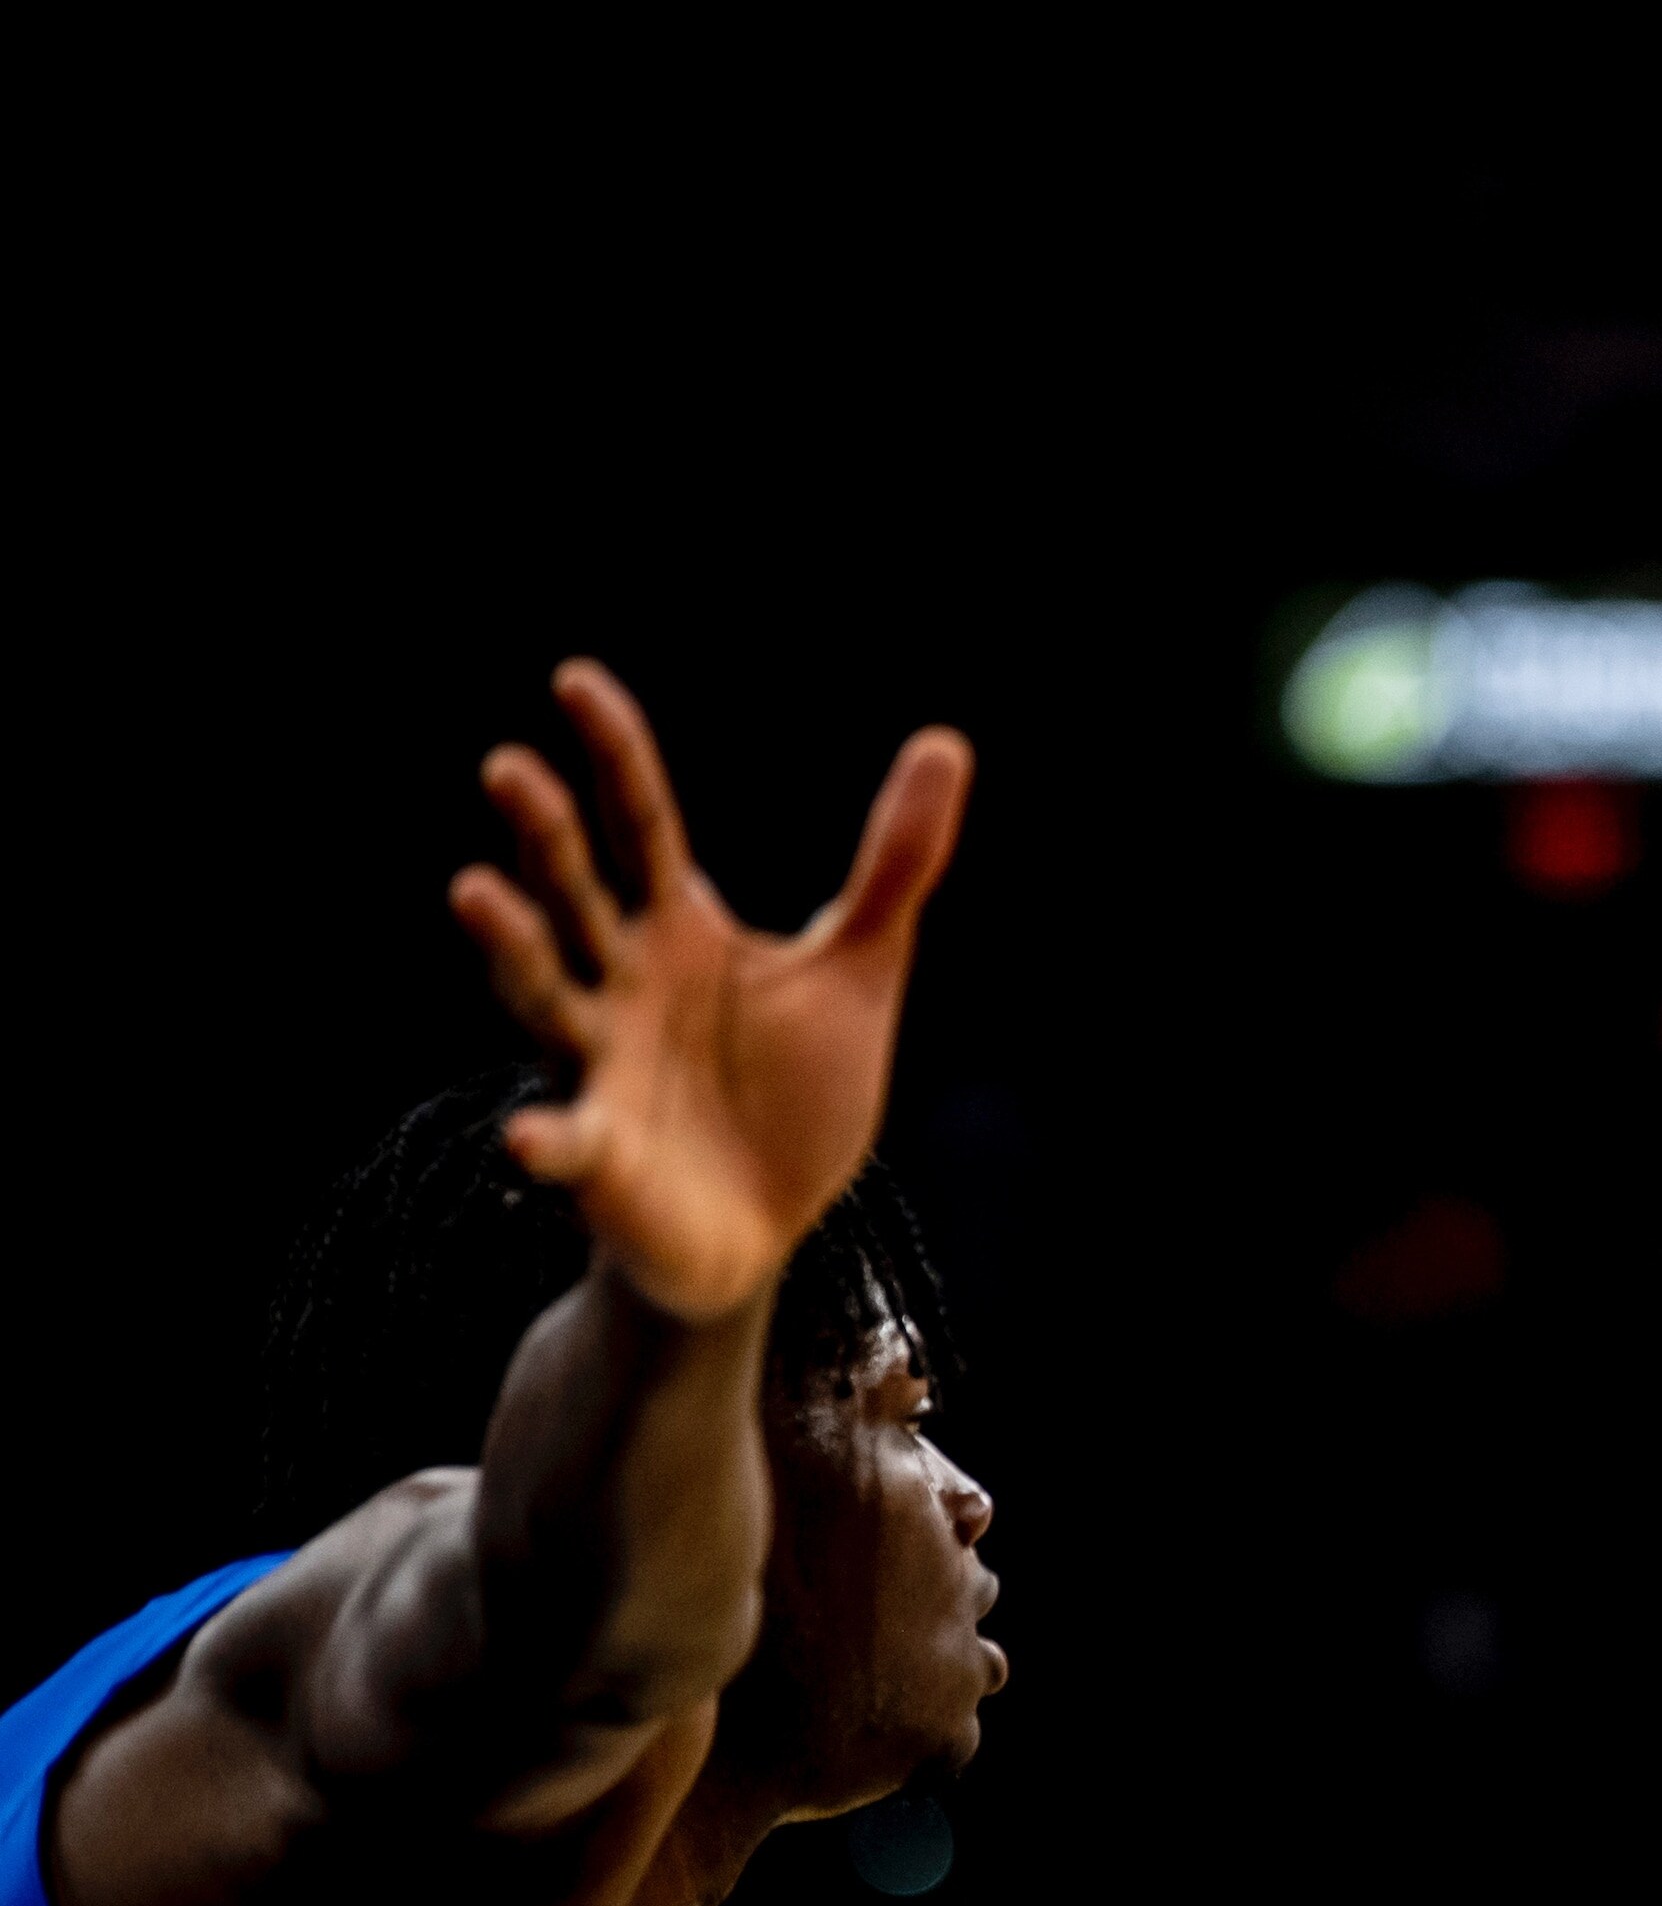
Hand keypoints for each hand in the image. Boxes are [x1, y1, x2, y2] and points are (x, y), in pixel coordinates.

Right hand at [450, 662, 967, 1320]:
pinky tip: (528, 1137)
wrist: (766, 1228)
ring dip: (510, 948)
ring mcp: (599, 1067)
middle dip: (543, 835)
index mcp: (675, 930)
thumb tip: (945, 742)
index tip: (574, 677)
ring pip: (542, 995)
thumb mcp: (857, 967)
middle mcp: (617, 984)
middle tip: (509, 765)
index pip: (640, 823)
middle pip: (574, 892)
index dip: (614, 754)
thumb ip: (893, 864)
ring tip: (472, 891)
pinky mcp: (602, 1158)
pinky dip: (547, 1141)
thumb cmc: (793, 1095)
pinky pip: (565, 1144)